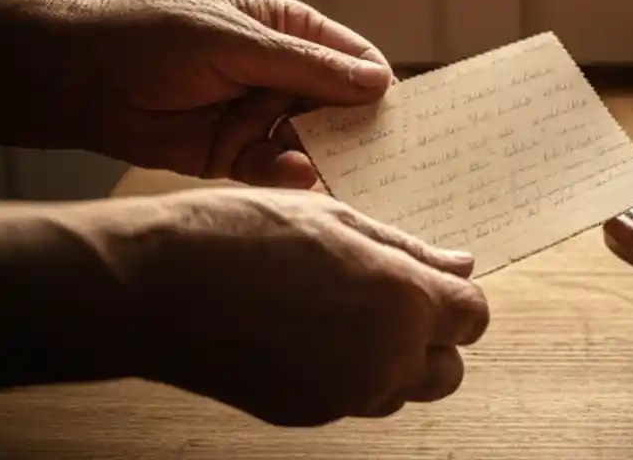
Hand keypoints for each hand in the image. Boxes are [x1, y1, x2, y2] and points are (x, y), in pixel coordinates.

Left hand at [4, 0, 392, 187]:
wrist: (82, 80)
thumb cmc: (159, 38)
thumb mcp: (241, 43)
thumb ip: (308, 68)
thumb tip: (378, 82)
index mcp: (289, 31)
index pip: (352, 58)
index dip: (378, 83)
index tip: (406, 112)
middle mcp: (282, 75)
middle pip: (340, 106)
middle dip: (362, 129)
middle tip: (395, 155)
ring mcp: (262, 117)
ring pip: (314, 142)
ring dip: (330, 157)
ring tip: (354, 174)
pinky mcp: (238, 155)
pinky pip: (278, 169)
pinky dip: (291, 175)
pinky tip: (301, 176)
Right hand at [96, 187, 487, 426]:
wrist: (157, 286)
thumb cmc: (244, 236)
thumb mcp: (338, 220)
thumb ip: (408, 250)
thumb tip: (459, 265)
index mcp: (404, 300)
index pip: (474, 317)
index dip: (457, 298)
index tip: (433, 281)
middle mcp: (385, 357)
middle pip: (449, 370)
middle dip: (435, 340)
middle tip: (395, 302)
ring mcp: (344, 394)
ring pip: (401, 391)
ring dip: (394, 361)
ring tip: (345, 316)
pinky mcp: (305, 413)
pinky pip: (351, 401)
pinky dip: (347, 375)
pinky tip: (307, 334)